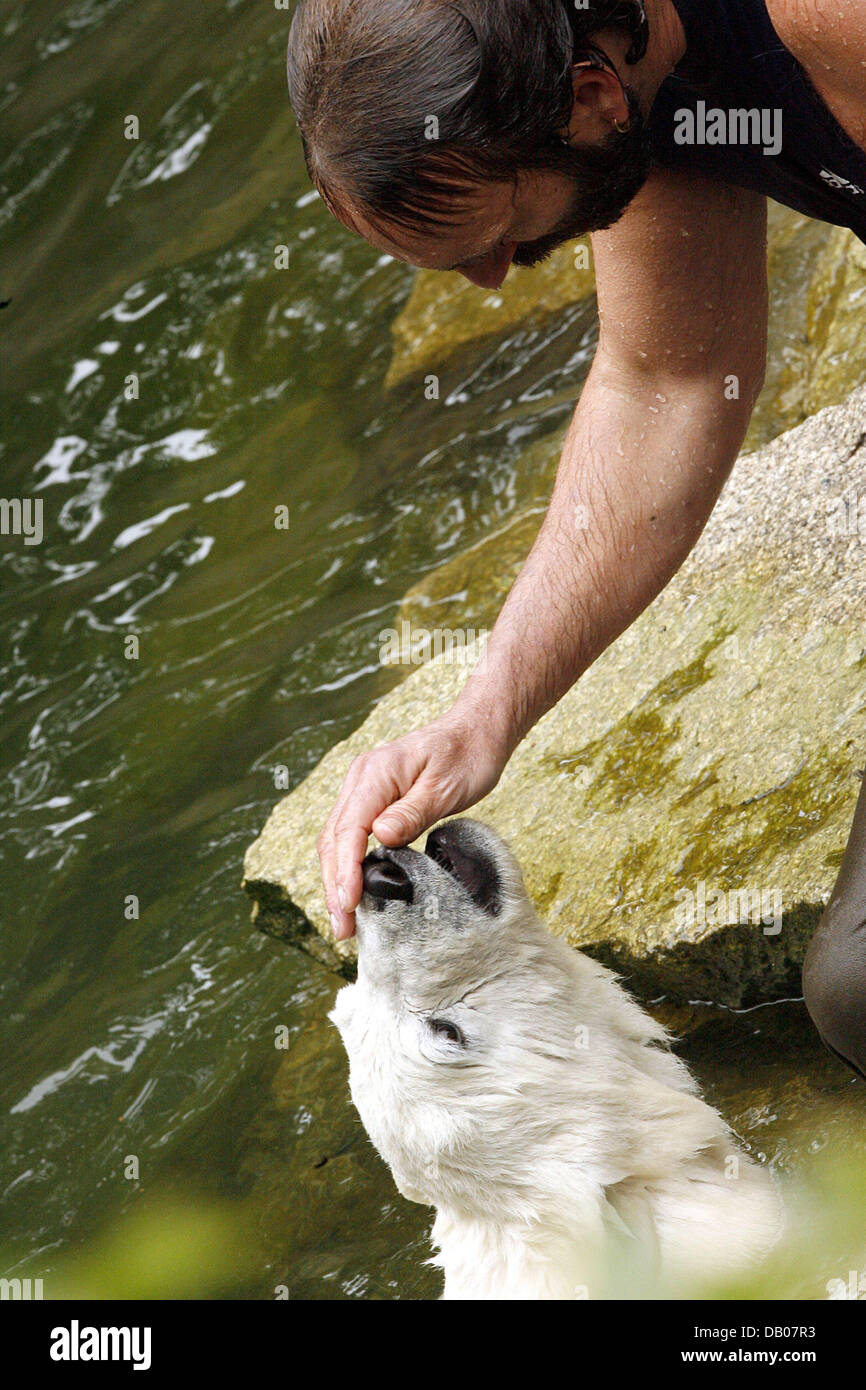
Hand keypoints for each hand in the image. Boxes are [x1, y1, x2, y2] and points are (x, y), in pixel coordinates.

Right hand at [317, 704, 509, 938]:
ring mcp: (363, 789)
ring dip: (336, 880)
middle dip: (333, 885)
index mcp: (375, 774)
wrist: (476, 731)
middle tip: (342, 928)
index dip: (345, 870)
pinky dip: (347, 865)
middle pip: (333, 839)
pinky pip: (350, 836)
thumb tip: (380, 837)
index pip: (348, 829)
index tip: (348, 904)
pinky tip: (353, 891)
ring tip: (343, 921)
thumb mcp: (445, 787)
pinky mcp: (372, 799)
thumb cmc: (467, 755)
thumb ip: (412, 812)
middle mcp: (360, 780)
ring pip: (336, 840)